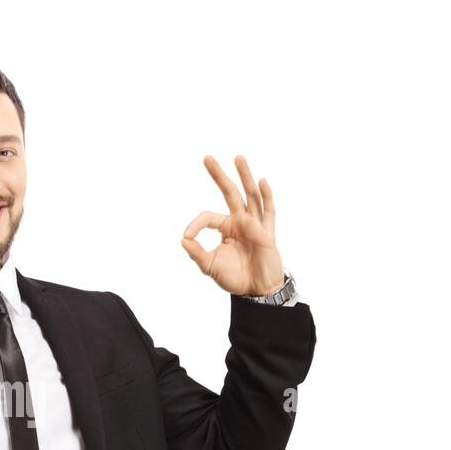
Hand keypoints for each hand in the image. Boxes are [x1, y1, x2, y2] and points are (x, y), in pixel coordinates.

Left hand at [181, 154, 284, 296]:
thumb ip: (196, 253)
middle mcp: (240, 221)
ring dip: (244, 176)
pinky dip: (266, 196)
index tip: (187, 237)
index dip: (195, 225)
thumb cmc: (235, 277)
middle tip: (206, 157)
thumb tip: (182, 239)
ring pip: (250, 195)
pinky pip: (268, 212)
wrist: (256, 291)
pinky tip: (262, 181)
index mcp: (226, 227)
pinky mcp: (267, 233)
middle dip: (218, 176)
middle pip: (230, 193)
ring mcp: (255, 225)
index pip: (207, 217)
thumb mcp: (209, 266)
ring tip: (237, 158)